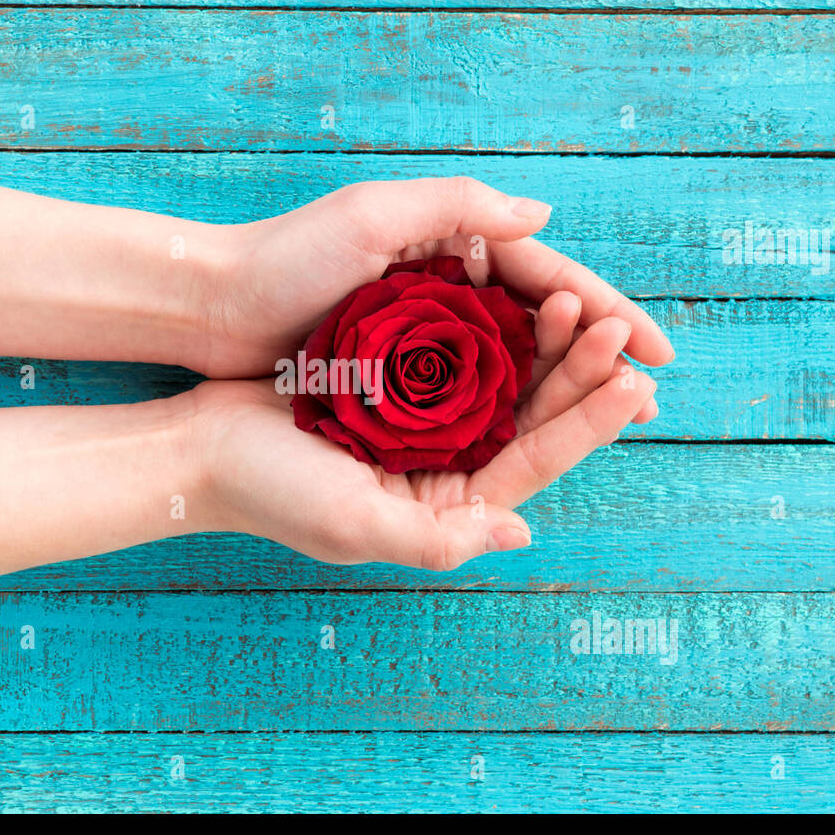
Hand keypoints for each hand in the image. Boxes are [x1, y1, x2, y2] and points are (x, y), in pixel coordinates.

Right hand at [187, 306, 656, 570]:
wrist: (200, 445)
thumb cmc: (270, 491)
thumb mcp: (356, 526)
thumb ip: (440, 539)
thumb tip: (522, 533)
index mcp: (444, 504)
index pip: (534, 463)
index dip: (586, 424)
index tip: (634, 383)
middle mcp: (443, 467)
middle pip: (530, 418)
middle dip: (577, 374)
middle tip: (618, 328)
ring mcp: (421, 425)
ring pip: (503, 381)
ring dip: (542, 344)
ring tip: (577, 303)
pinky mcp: (394, 385)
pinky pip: (459, 354)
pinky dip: (491, 328)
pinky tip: (517, 295)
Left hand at [198, 177, 674, 393]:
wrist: (214, 307)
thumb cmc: (285, 259)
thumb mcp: (371, 215)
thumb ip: (458, 207)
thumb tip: (544, 216)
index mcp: (451, 242)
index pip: (549, 277)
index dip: (608, 313)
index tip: (658, 351)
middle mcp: (446, 285)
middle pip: (542, 323)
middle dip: (599, 357)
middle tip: (650, 399)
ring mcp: (423, 330)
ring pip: (513, 360)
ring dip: (563, 388)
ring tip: (611, 422)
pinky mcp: (396, 367)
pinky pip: (470, 387)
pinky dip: (510, 404)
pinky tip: (538, 431)